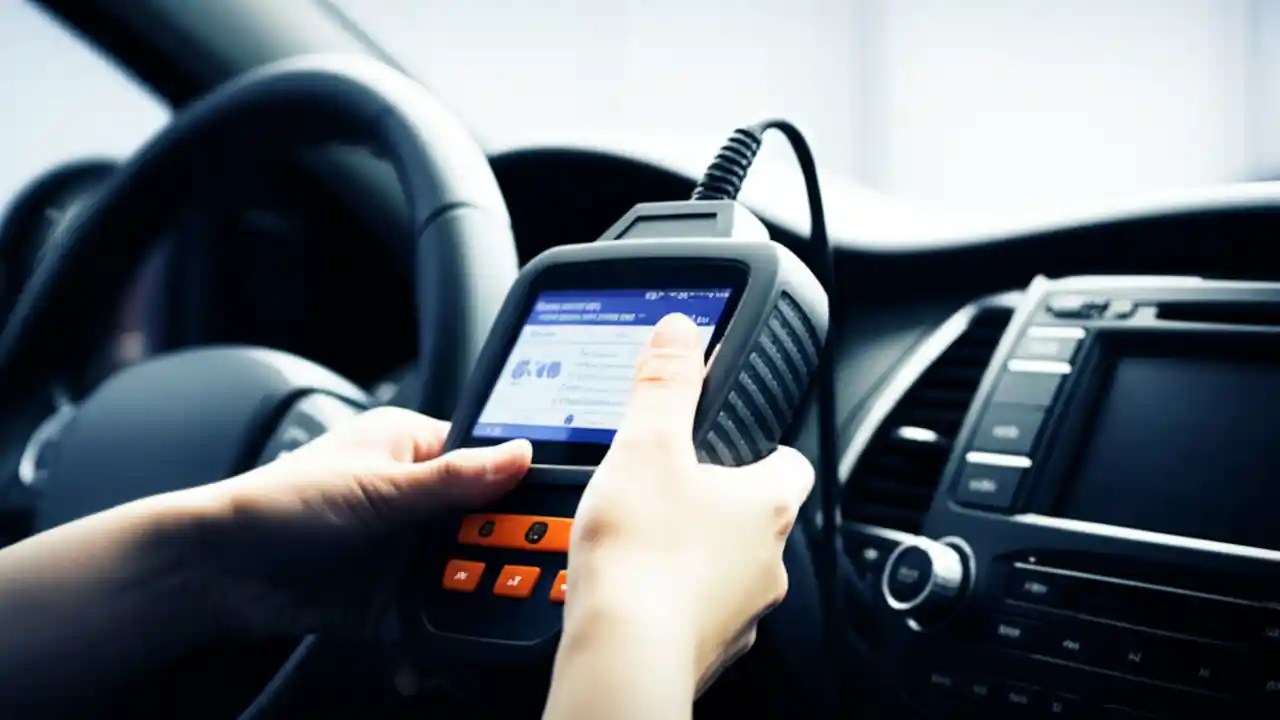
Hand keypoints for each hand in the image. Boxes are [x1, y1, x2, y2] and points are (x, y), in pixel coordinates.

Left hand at [190, 406, 530, 638]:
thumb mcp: (378, 488)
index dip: (520, 490)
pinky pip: (432, 618)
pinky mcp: (390, 598)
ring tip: (484, 624)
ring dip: (471, 603)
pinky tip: (431, 658)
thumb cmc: (281, 503)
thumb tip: (521, 454)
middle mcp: (415, 496)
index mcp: (413, 446)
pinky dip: (436, 642)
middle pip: (483, 526)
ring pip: (463, 576)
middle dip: (500, 558)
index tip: (550, 519)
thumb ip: (454, 479)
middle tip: (523, 581)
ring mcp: (404, 549)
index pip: (487, 461)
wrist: (216, 572)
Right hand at [545, 314, 813, 718]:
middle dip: (717, 503)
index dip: (764, 447)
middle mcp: (769, 563)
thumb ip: (664, 385)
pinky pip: (697, 614)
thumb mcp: (646, 446)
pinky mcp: (707, 650)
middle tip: (667, 489)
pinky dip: (672, 599)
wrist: (621, 658)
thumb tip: (680, 332)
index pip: (791, 464)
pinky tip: (633, 589)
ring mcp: (743, 613)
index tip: (734, 440)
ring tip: (641, 540)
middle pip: (756, 519)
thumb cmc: (642, 560)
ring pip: (728, 570)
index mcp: (768, 505)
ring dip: (694, 554)